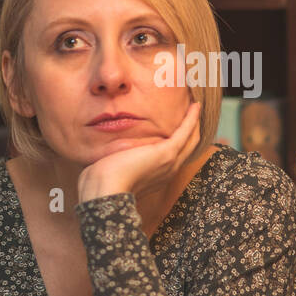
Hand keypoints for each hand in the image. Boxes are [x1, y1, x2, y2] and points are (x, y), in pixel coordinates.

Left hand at [77, 100, 200, 202]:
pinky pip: (185, 132)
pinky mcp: (166, 153)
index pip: (172, 156)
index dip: (177, 140)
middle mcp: (167, 171)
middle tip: (194, 110)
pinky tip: (195, 106)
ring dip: (195, 122)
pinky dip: (192, 118)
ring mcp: (169, 163)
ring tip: (196, 105)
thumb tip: (103, 151)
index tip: (177, 125)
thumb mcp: (108, 167)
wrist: (103, 191)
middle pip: (188, 148)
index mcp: (154, 176)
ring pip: (190, 140)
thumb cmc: (99, 182)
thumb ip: (112, 158)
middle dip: (192, 129)